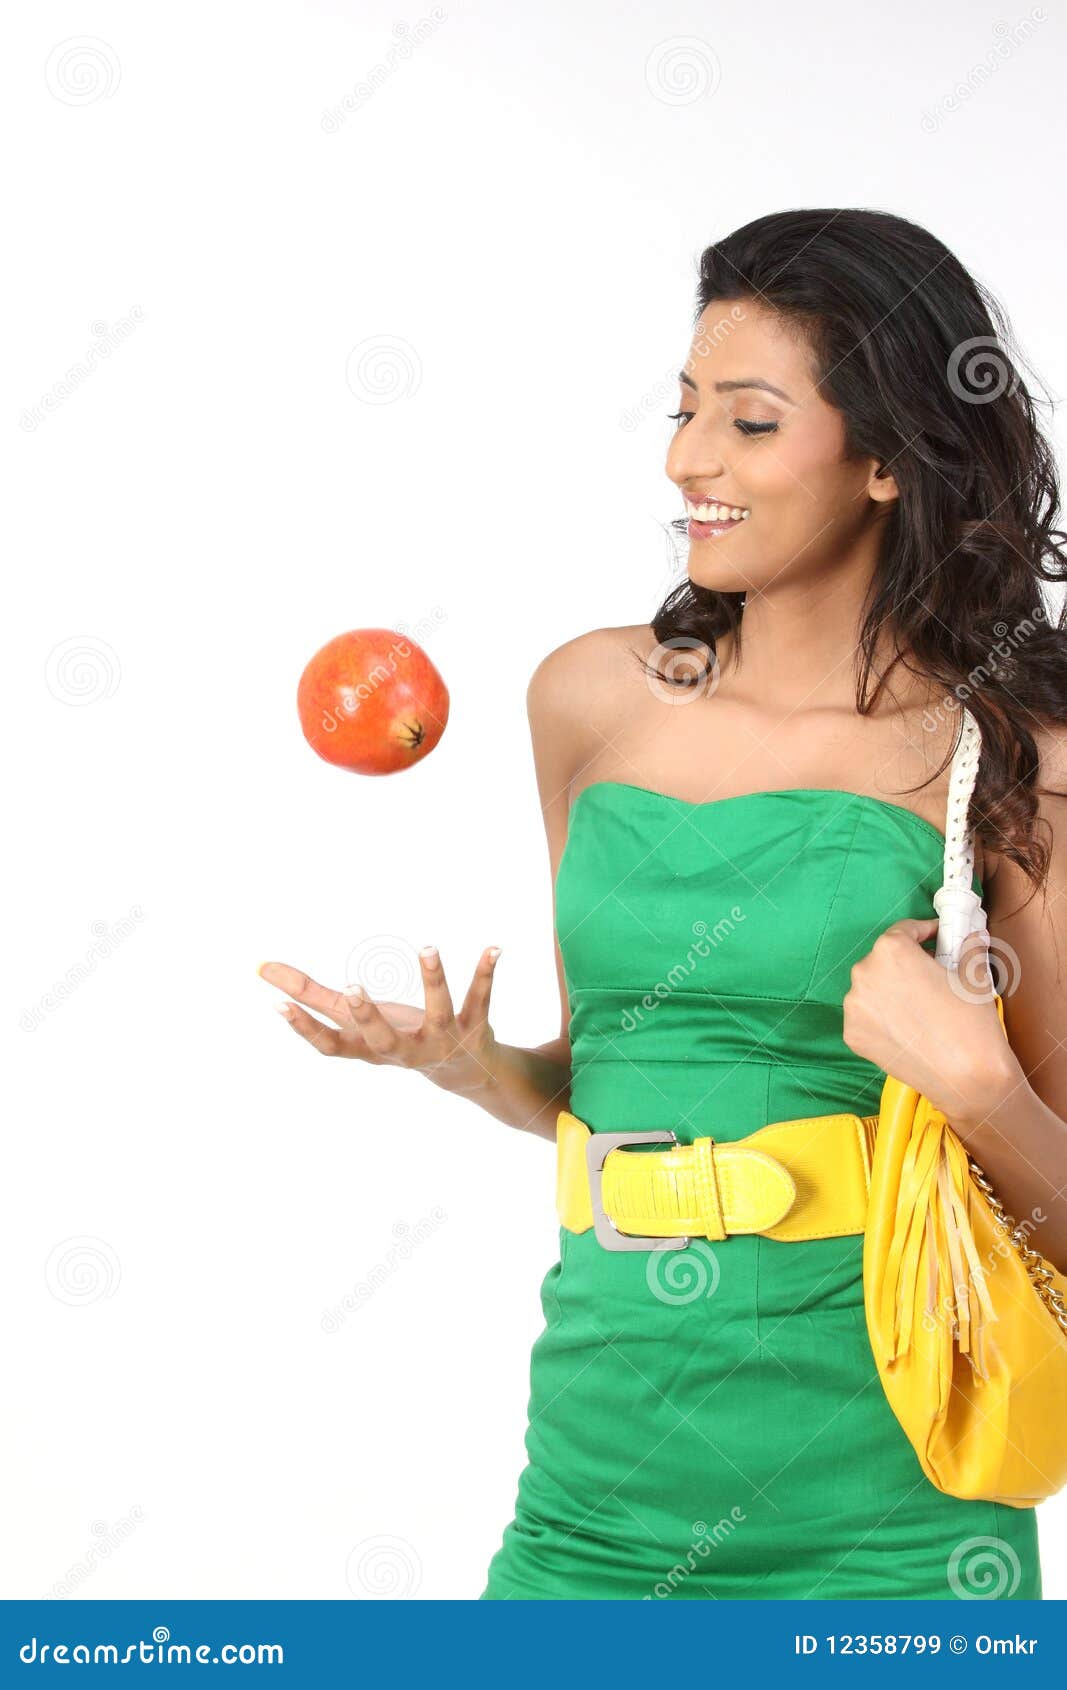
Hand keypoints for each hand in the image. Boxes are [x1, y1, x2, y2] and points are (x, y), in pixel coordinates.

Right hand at [258, 945, 502, 1095]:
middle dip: (368, 1016)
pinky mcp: (475, 1028)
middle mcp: (406, 1051)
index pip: (332, 1048)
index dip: (306, 1031)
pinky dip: (485, 974)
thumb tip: (261, 968)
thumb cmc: (401, 1038)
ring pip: (438, 1013)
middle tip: (353, 987)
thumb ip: (311, 997)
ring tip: (428, 946)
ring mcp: (443, 1041)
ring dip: (434, 980)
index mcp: (371, 1050)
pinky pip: (480, 999)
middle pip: (383, 1039)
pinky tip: (494, 947)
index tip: (279, 1007)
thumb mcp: (356, 1021)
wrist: (469, 1075)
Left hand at [841, 917, 1021, 1125]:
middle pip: (884, 960)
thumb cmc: (971, 1021)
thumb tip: (972, 936)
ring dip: (890, 990)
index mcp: (891, 950)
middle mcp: (863, 973)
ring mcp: (853, 1007)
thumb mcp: (973, 976)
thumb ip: (968, 948)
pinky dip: (882, 1017)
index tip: (936, 938)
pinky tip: (905, 1027)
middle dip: (906, 963)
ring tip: (918, 1004)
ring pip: (872, 988)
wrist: (967, 1078)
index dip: (923, 932)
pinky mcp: (852, 1035)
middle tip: (930, 974)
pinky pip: (866, 1016)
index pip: (904, 931)